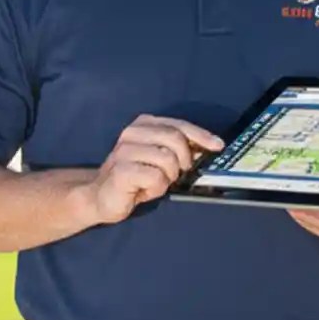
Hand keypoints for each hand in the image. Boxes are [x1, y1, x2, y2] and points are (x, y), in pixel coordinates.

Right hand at [80, 114, 224, 224]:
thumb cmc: (134, 176)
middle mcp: (132, 133)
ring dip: (168, 177)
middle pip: (175, 140)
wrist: (100, 195)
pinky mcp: (121, 170)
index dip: (201, 135)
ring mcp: (124, 150)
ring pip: (168, 160)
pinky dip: (156, 188)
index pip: (179, 125)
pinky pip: (156, 178)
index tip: (218, 145)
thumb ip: (178, 148)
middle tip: (175, 174)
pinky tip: (144, 190)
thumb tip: (207, 147)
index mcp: (143, 124)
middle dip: (183, 160)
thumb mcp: (158, 157)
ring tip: (154, 182)